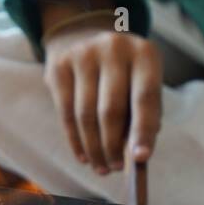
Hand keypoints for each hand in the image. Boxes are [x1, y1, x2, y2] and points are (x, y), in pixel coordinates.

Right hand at [44, 21, 161, 173]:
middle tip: (115, 168)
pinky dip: (75, 140)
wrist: (84, 35)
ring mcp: (83, 55)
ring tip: (101, 166)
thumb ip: (144, 113)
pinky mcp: (58, 66)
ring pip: (85, 115)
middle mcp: (114, 48)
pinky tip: (83, 156)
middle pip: (111, 109)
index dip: (143, 130)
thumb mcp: (141, 81)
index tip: (141, 159)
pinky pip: (65, 113)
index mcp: (144, 52)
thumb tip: (136, 154)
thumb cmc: (122, 72)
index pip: (145, 97)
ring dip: (93, 148)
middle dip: (112, 146)